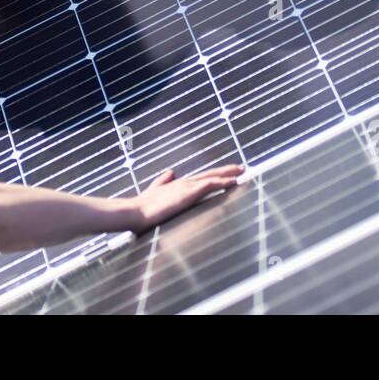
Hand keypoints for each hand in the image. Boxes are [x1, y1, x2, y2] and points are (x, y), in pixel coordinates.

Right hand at [128, 164, 243, 232]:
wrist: (136, 212)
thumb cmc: (143, 207)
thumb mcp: (155, 191)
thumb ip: (163, 181)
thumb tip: (171, 171)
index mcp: (178, 183)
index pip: (201, 177)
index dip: (215, 174)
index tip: (228, 172)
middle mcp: (185, 182)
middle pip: (210, 173)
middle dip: (226, 171)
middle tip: (242, 167)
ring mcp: (186, 186)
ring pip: (212, 177)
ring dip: (228, 175)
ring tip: (242, 172)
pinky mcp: (187, 193)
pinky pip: (209, 185)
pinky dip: (222, 182)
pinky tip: (232, 182)